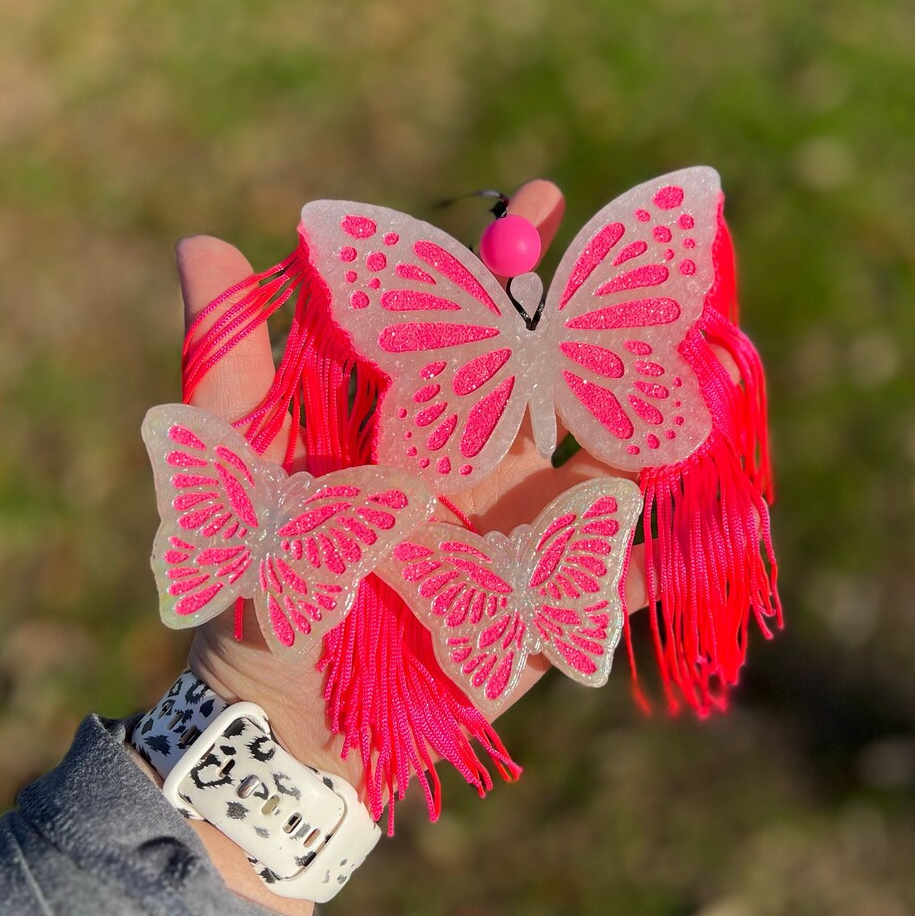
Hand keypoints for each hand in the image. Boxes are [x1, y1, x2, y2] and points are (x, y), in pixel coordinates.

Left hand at [135, 181, 652, 915]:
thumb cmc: (261, 584)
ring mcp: (526, 529)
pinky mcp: (552, 605)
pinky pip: (622, 578)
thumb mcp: (239, 469)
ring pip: (609, 464)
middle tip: (651, 277)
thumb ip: (228, 362)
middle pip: (558, 376)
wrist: (288, 715)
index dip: (509, 258)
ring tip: (700, 389)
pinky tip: (717, 529)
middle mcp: (483, 460)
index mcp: (419, 416)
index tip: (543, 200)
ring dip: (654, 428)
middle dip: (605, 324)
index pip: (474, 317)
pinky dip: (668, 559)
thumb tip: (198, 239)